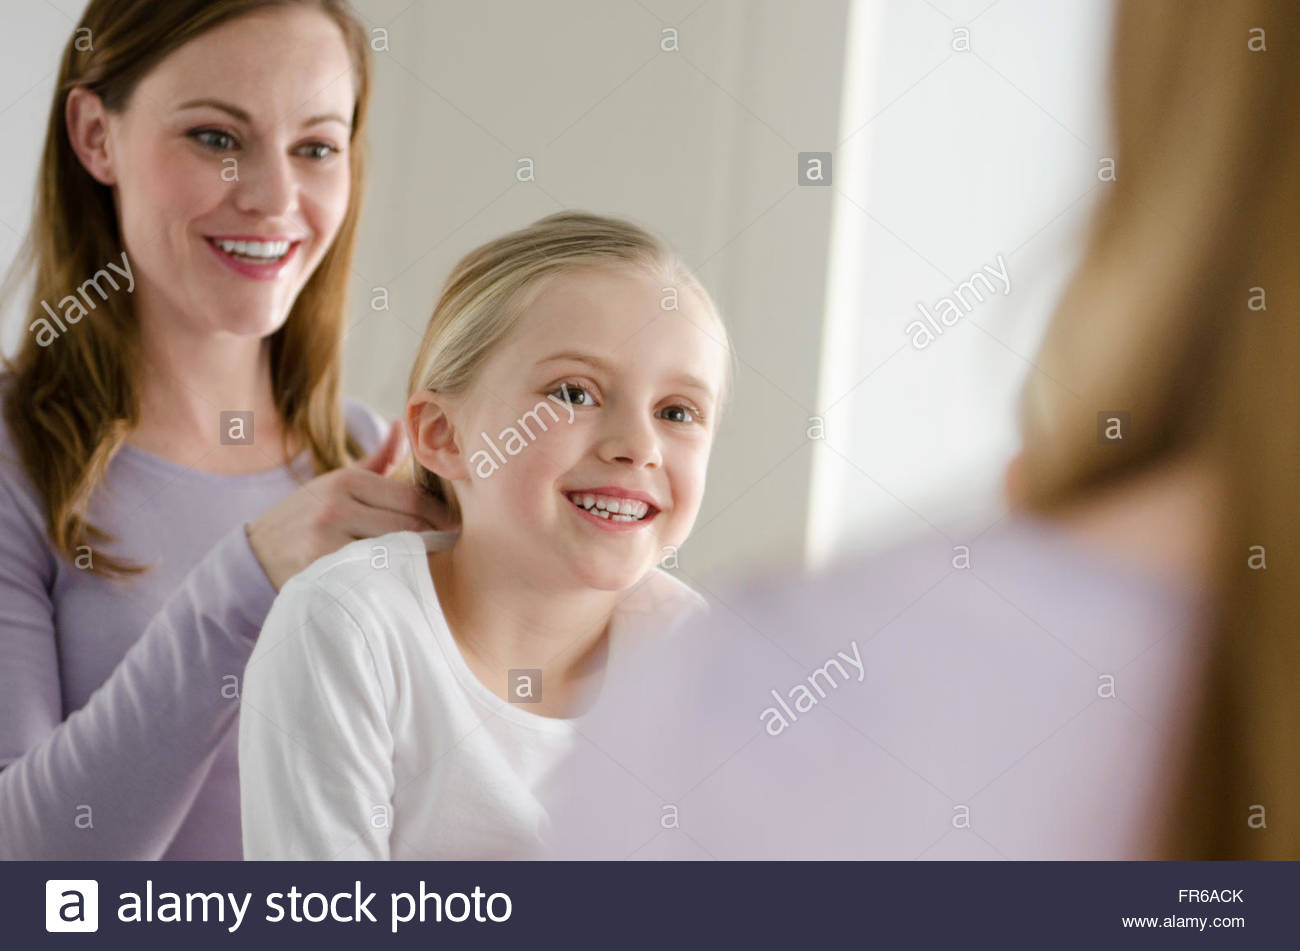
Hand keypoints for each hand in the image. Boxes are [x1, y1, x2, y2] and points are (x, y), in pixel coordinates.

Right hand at [246, 420, 454, 590]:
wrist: (254, 556)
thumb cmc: (308, 517)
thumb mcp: (337, 483)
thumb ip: (378, 460)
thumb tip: (404, 425)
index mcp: (346, 482)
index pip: (413, 498)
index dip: (441, 514)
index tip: (459, 525)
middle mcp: (335, 506)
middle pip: (409, 525)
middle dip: (436, 538)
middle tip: (455, 548)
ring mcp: (326, 539)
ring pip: (394, 551)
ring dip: (417, 560)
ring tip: (434, 566)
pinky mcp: (320, 570)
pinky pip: (372, 575)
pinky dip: (391, 578)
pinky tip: (401, 582)